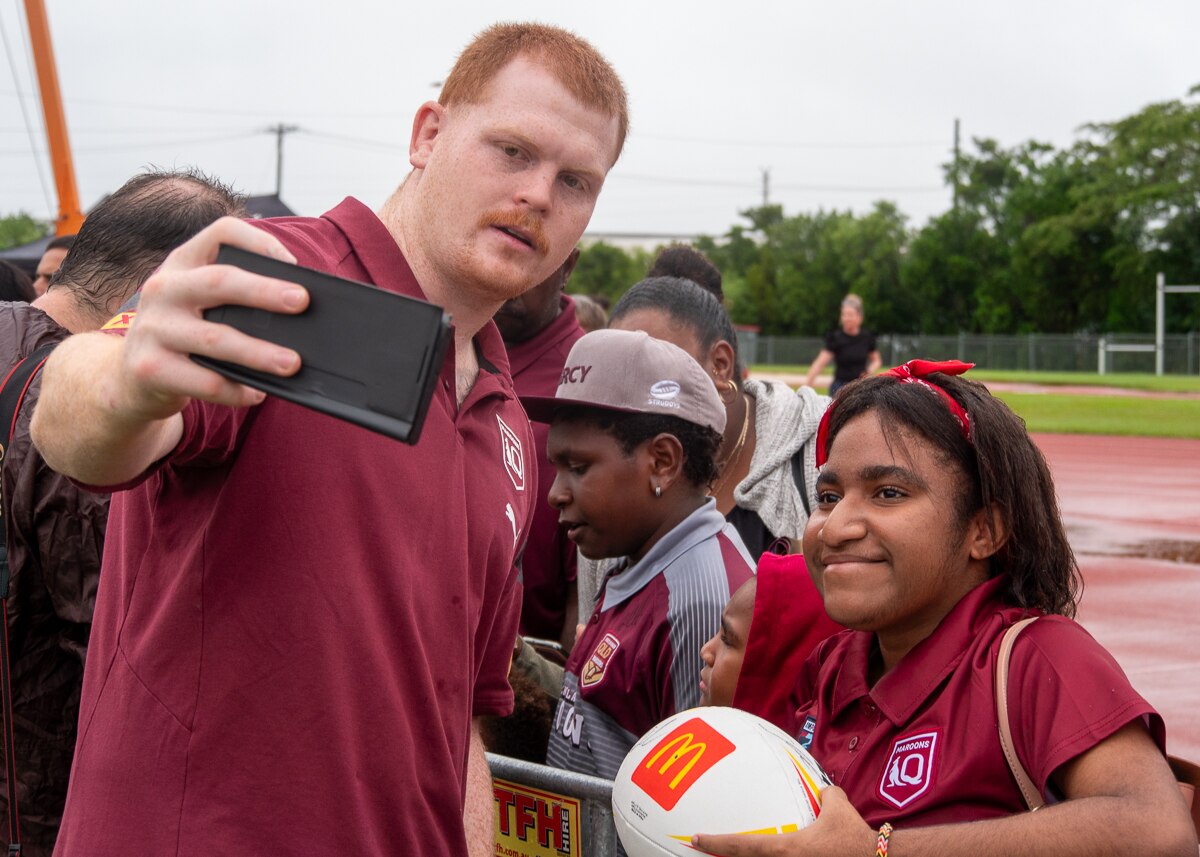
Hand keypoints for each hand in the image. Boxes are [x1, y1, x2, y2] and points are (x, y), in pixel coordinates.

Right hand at [119, 217, 308, 419]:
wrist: (128, 377)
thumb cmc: (183, 333)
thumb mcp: (197, 302)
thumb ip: (235, 298)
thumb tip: (297, 312)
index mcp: (182, 263)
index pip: (221, 233)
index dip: (259, 241)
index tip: (292, 264)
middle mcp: (164, 289)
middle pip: (219, 281)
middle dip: (264, 291)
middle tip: (301, 302)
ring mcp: (153, 328)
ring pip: (216, 339)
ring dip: (259, 352)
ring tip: (291, 363)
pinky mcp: (151, 368)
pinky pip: (205, 381)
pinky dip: (236, 390)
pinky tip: (256, 393)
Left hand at [691, 786, 873, 855]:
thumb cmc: (853, 836)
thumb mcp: (837, 805)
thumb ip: (824, 793)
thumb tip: (821, 787)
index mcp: (785, 849)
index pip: (742, 846)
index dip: (715, 842)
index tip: (695, 838)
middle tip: (701, 849)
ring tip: (722, 855)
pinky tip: (772, 854)